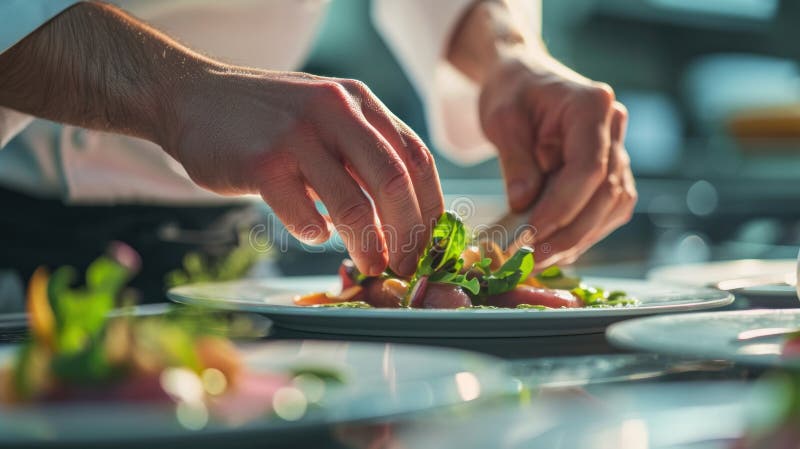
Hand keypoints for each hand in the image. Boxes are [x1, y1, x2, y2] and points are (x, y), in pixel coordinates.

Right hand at [0, 2, 442, 276]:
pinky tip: (313, 234)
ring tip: (370, 266)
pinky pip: (305, 218)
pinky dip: (316, 236)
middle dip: (409, 236)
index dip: (430, 208)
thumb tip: (408, 216)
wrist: (193, 98)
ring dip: (369, 248)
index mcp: (358, 101)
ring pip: (354, 208)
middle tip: (408, 267)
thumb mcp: (326, 116)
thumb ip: (363, 153)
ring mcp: (297, 136)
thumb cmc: (269, 119)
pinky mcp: (261, 164)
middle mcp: (335, 111)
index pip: (416, 159)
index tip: (432, 244)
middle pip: (394, 184)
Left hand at [479, 56, 635, 266]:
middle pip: (607, 193)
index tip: (531, 235)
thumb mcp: (502, 120)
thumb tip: (523, 205)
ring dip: (579, 238)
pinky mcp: (610, 171)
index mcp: (591, 106)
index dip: (562, 207)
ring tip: (540, 260)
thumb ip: (515, 161)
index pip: (589, 168)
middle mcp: (614, 127)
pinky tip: (554, 248)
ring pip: (613, 206)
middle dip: (570, 232)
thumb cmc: (511, 92)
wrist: (522, 77)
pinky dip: (582, 232)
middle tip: (533, 259)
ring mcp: (617, 150)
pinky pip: (605, 209)